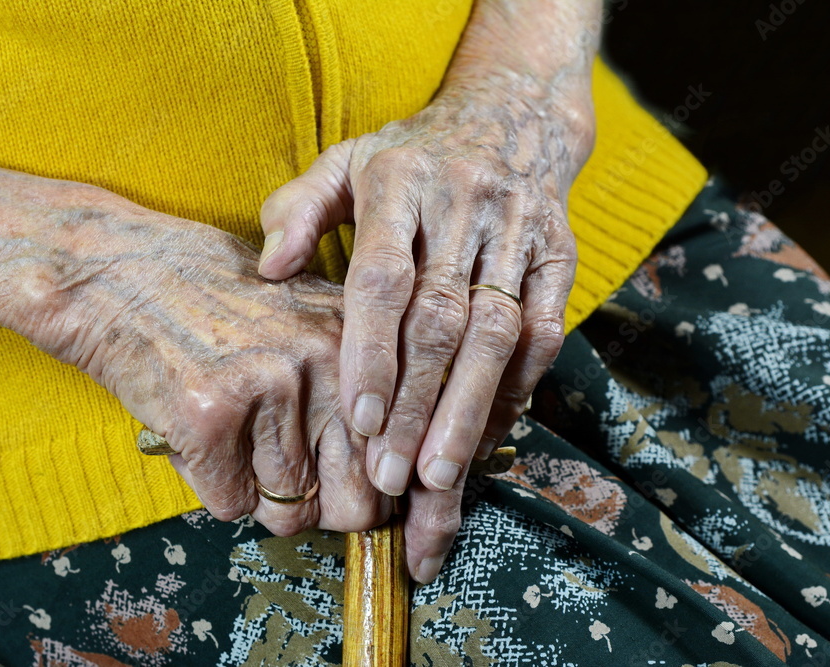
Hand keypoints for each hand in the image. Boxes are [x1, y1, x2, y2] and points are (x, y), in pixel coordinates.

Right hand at [0, 141, 389, 536]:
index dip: (373, 491)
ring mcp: (268, 385)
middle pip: (355, 504)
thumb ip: (349, 389)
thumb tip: (382, 484)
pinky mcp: (209, 413)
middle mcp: (325, 361)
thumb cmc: (214, 302)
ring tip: (231, 441)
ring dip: (256, 494)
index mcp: (358, 341)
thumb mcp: (305, 321)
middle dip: (322, 509)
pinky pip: (231, 505)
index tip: (349, 494)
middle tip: (286, 482)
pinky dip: (210, 486)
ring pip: (288, 512)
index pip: (396, 457)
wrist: (120, 272)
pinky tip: (196, 436)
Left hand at [257, 68, 593, 578]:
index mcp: (401, 181)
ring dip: (468, 409)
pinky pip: (544, 330)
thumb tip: (269, 269)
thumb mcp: (346, 161)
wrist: (513, 115)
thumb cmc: (412, 154)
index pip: (385, 276)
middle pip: (442, 318)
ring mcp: (518, 232)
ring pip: (497, 332)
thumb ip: (299, 209)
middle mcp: (465, 206)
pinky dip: (516, 387)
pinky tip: (487, 436)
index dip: (372, 351)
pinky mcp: (560, 255)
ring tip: (439, 477)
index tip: (358, 420)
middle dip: (417, 403)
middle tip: (389, 474)